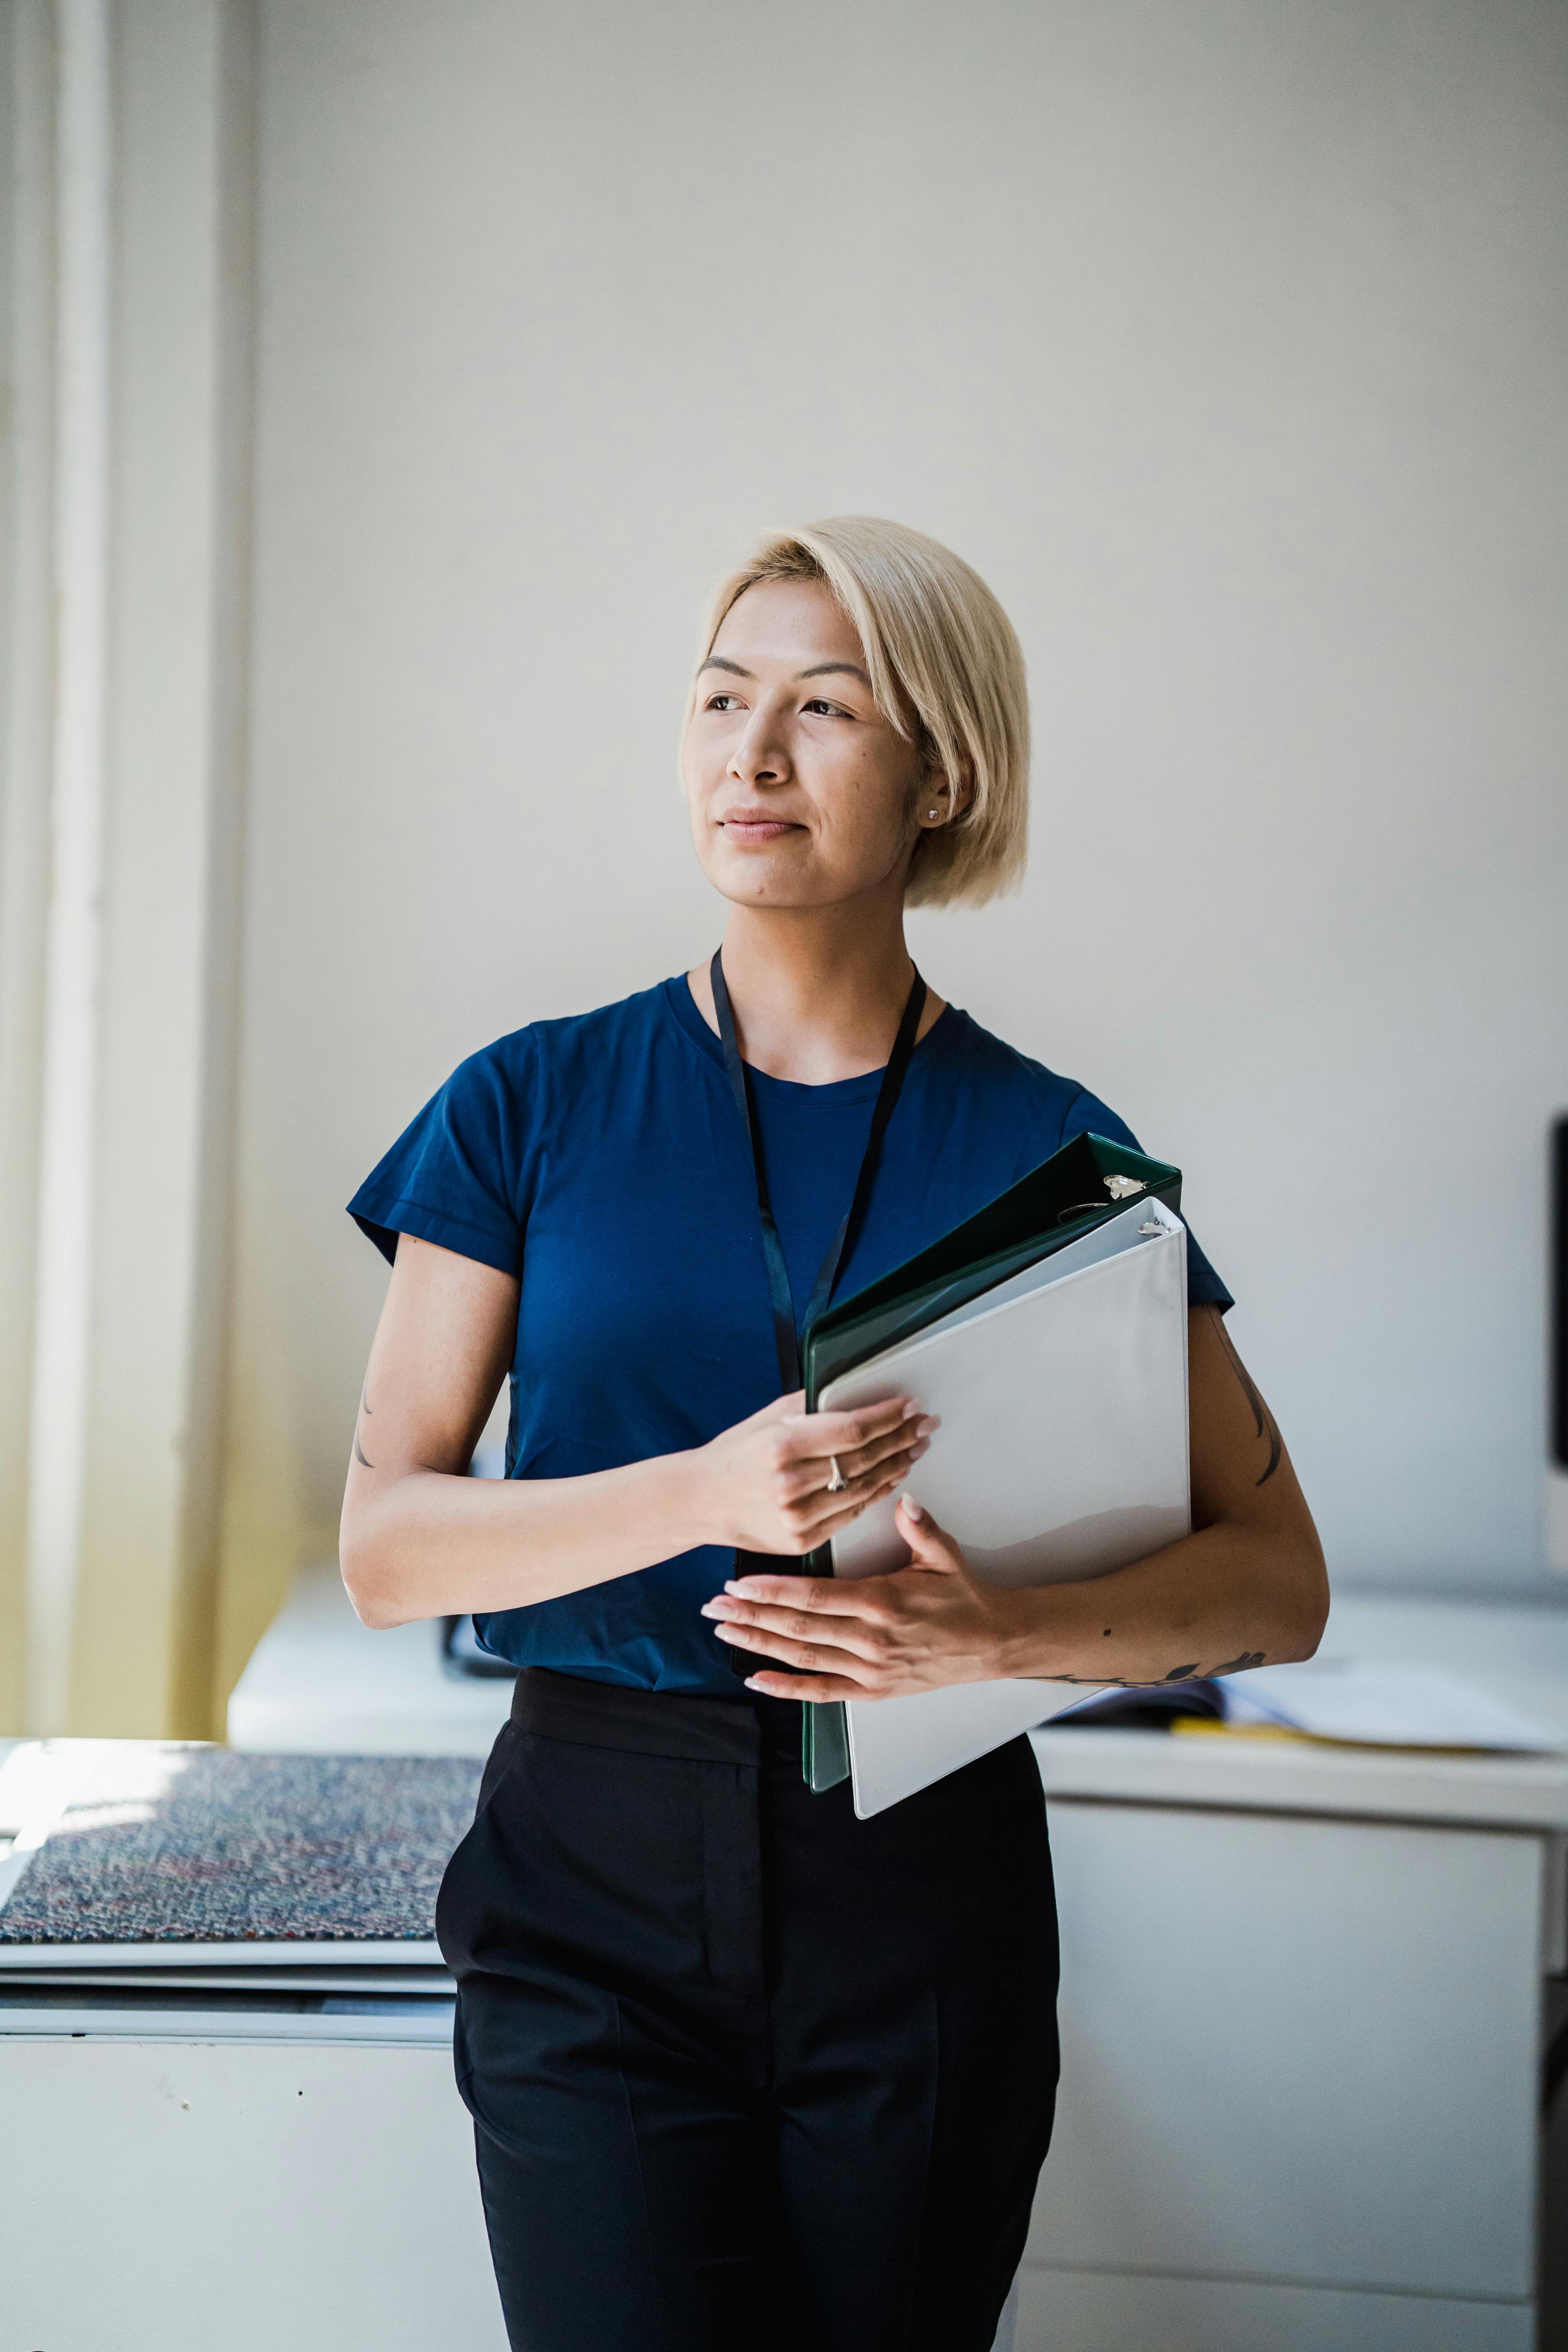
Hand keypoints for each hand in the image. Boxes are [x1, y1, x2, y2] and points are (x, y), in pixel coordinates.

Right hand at [688, 1391, 936, 1557]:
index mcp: (782, 1445)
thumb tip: (855, 1391)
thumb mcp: (767, 1418)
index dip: (887, 1418)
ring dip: (896, 1466)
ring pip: (864, 1489)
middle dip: (901, 1438)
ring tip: (915, 1447)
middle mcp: (791, 1483)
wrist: (701, 1501)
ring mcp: (797, 1517)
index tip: (910, 1406)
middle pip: (864, 1459)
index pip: (852, 1430)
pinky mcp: (801, 1540)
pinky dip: (875, 1493)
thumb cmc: (736, 1453)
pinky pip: (850, 1514)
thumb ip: (810, 1405)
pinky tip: (891, 1477)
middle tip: (926, 1424)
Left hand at [699, 1495, 1019, 1698]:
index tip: (741, 1581)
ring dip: (761, 1645)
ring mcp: (871, 1670)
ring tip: (725, 1630)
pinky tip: (757, 1679)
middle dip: (753, 1615)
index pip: (817, 1596)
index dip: (775, 1590)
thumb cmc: (965, 1597)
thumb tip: (903, 1500)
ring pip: (805, 1658)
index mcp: (884, 1602)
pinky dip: (788, 1688)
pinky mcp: (874, 1691)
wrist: (994, 1643)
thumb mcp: (945, 1556)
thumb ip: (920, 1528)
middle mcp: (872, 1640)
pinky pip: (823, 1693)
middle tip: (714, 1604)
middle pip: (800, 1628)